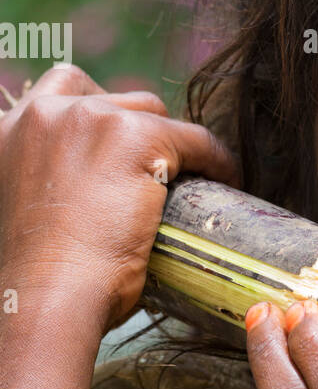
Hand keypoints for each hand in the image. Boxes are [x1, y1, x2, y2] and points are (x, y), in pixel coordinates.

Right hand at [0, 64, 238, 334]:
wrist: (46, 300)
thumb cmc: (37, 279)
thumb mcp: (25, 209)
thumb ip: (47, 180)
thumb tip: (86, 189)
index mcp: (6, 129)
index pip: (64, 88)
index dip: (101, 111)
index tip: (121, 142)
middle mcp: (43, 114)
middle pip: (115, 99)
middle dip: (140, 128)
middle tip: (160, 169)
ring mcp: (89, 120)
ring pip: (154, 113)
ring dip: (172, 142)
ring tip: (192, 178)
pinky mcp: (135, 137)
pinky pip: (194, 138)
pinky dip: (215, 159)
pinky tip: (226, 181)